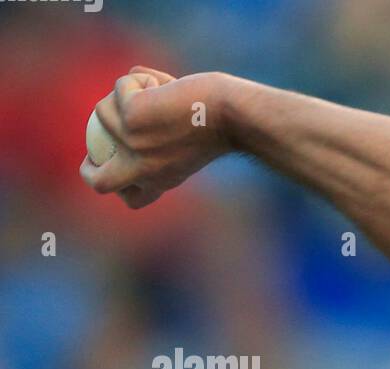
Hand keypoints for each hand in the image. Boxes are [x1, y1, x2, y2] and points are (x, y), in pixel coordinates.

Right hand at [80, 67, 232, 207]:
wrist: (232, 115)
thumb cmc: (218, 125)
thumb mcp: (185, 143)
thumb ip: (155, 141)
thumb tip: (112, 112)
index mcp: (161, 180)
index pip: (133, 199)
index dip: (119, 185)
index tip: (115, 169)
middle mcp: (143, 169)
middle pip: (98, 182)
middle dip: (87, 170)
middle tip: (91, 152)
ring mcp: (132, 143)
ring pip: (103, 112)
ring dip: (126, 93)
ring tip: (158, 89)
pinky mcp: (129, 117)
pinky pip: (120, 86)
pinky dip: (140, 78)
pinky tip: (164, 83)